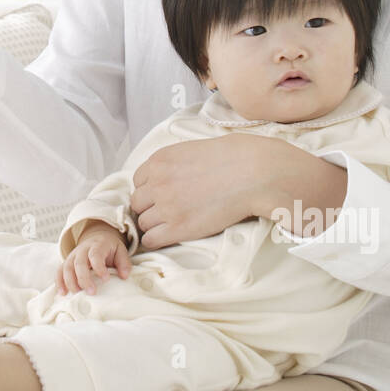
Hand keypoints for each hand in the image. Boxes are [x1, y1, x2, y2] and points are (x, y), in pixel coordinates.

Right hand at [56, 224, 131, 295]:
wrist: (97, 238)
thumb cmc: (109, 248)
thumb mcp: (120, 251)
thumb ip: (124, 263)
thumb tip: (124, 276)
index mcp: (97, 245)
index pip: (95, 255)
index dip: (99, 267)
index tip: (106, 279)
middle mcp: (82, 250)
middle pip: (79, 263)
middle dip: (84, 278)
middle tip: (91, 292)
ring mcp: (72, 256)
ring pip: (67, 267)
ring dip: (70, 282)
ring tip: (77, 294)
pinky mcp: (67, 262)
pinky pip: (59, 271)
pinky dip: (59, 282)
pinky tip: (62, 293)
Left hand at [130, 133, 260, 248]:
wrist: (251, 173)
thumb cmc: (231, 158)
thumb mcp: (191, 150)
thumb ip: (173, 164)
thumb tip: (169, 175)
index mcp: (159, 161)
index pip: (138, 181)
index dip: (150, 189)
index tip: (162, 194)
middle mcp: (157, 183)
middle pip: (138, 203)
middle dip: (150, 207)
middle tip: (168, 210)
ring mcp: (166, 206)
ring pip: (143, 222)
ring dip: (154, 224)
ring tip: (174, 223)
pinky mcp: (178, 227)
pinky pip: (151, 239)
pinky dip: (157, 240)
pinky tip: (170, 236)